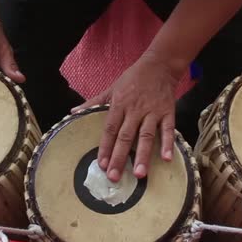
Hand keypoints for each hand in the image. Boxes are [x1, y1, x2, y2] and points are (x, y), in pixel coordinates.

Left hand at [73, 52, 181, 181]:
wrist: (160, 65)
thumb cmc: (133, 78)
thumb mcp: (111, 88)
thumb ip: (93, 103)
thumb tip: (73, 112)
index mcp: (119, 104)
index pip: (109, 129)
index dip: (105, 147)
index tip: (101, 164)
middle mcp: (135, 110)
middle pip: (125, 136)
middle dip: (119, 157)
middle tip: (114, 176)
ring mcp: (152, 112)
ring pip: (146, 136)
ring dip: (142, 155)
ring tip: (138, 174)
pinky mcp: (168, 112)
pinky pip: (168, 130)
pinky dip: (167, 143)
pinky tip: (166, 159)